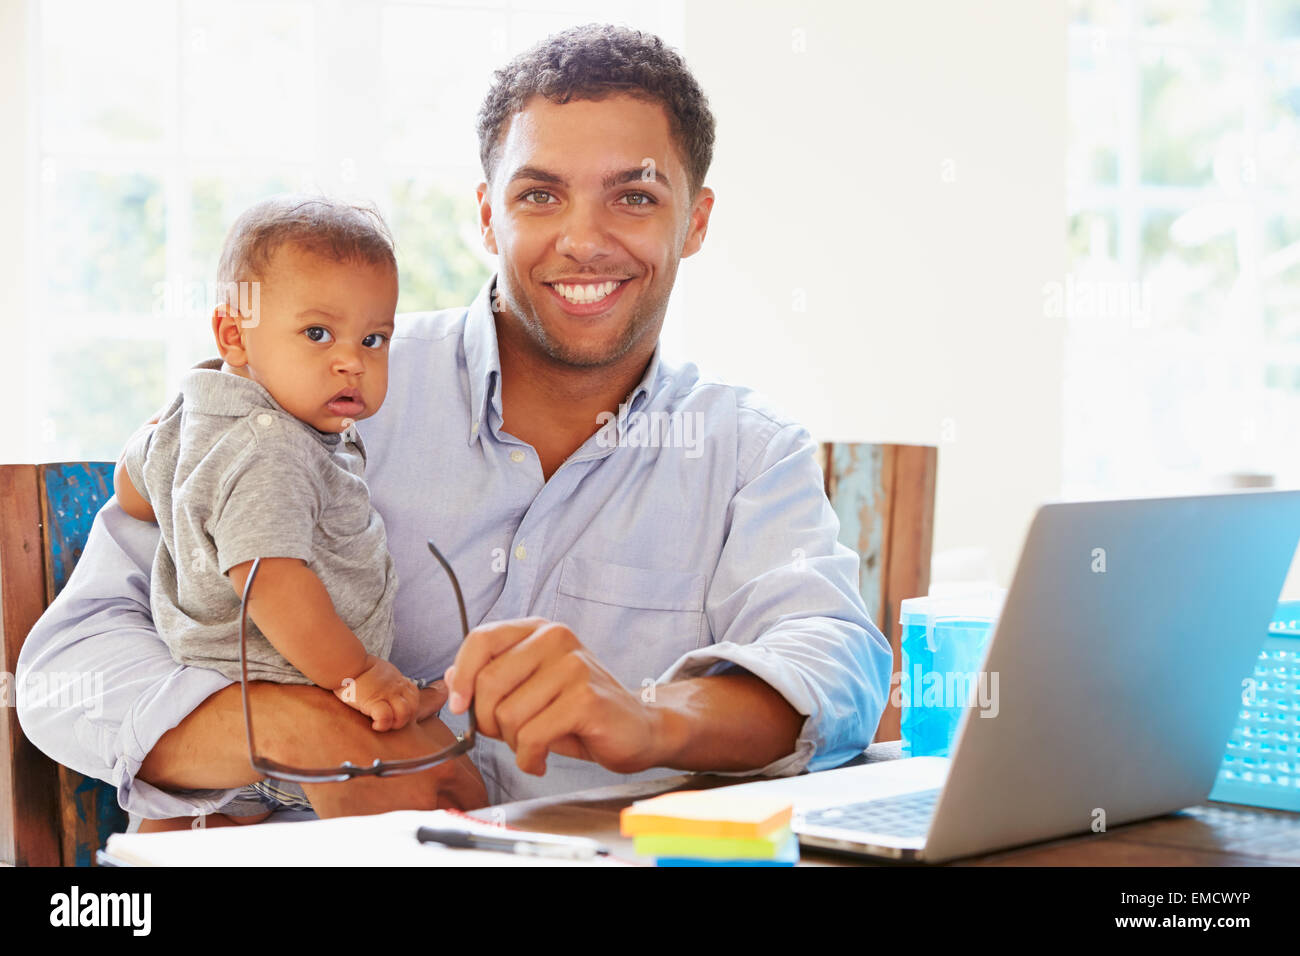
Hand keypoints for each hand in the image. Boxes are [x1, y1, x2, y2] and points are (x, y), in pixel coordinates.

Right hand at [335, 655, 419, 731]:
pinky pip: (386, 717)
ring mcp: (387, 694)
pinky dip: (382, 725)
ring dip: (395, 723)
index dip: (408, 706)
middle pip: (414, 707)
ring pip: (404, 714)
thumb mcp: (378, 669)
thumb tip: (380, 686)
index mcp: (397, 680)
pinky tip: (374, 725)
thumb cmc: (356, 668)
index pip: (414, 694)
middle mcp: (396, 687)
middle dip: (405, 718)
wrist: (347, 663)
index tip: (394, 710)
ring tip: (383, 724)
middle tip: (390, 721)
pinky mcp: (374, 701)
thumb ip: (385, 678)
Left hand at [443, 617, 663, 775]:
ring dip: (514, 744)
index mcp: (539, 629)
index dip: (462, 675)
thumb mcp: (531, 690)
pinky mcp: (586, 698)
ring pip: (508, 715)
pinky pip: (532, 736)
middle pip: (488, 683)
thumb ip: (492, 679)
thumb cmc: (579, 711)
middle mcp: (556, 638)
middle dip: (488, 722)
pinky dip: (530, 759)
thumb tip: (450, 678)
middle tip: (509, 736)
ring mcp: (573, 666)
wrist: (638, 729)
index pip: (482, 639)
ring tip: (535, 745)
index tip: (460, 705)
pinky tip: (542, 760)